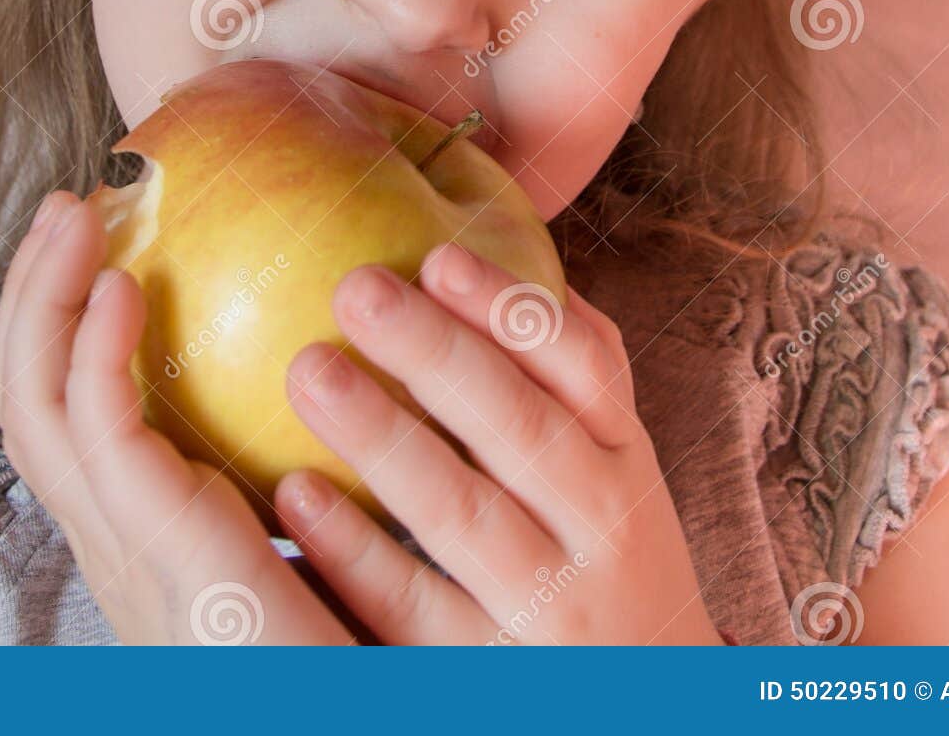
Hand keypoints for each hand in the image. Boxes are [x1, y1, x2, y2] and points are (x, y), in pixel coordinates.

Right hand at [0, 190, 353, 644]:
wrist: (354, 720)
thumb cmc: (357, 639)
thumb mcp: (308, 522)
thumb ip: (290, 446)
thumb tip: (330, 330)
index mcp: (134, 531)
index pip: (56, 414)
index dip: (55, 321)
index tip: (90, 236)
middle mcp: (107, 539)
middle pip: (21, 398)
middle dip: (28, 293)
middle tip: (67, 204)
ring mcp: (121, 550)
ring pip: (34, 406)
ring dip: (45, 298)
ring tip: (77, 214)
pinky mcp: (163, 553)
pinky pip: (103, 435)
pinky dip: (97, 351)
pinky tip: (128, 285)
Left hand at [271, 242, 724, 644]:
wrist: (648, 712)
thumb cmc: (599, 560)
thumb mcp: (611, 474)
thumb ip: (564, 382)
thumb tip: (481, 261)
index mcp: (623, 463)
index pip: (585, 368)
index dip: (513, 311)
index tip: (437, 258)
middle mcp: (601, 532)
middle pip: (520, 429)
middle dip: (437, 353)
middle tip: (352, 288)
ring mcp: (548, 609)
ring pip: (464, 515)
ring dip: (384, 437)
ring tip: (309, 371)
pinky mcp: (487, 676)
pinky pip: (415, 610)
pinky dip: (358, 553)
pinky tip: (299, 497)